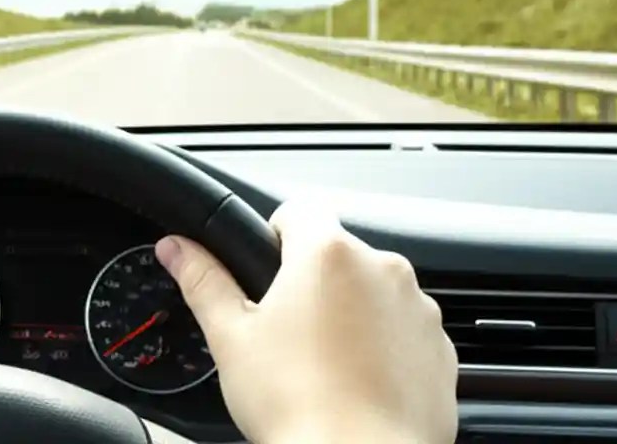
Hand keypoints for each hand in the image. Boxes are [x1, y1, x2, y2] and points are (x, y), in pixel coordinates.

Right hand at [156, 201, 456, 443]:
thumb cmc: (296, 406)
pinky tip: (354, 383)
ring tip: (321, 364)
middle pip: (336, 255)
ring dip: (349, 313)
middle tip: (283, 333)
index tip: (264, 273)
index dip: (273, 237)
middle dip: (310, 283)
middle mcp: (382, 269)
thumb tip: (176, 248)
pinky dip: (382, 347)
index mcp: (327, 254)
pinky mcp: (440, 349)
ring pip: (372, 293)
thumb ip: (203, 280)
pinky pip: (403, 331)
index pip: (297, 211)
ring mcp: (418, 310)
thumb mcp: (231, 338)